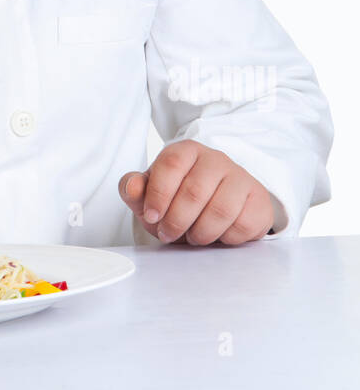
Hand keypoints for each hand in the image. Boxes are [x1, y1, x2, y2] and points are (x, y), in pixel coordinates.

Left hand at [119, 140, 274, 245]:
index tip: (151, 216)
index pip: (171, 164)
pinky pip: (242, 224)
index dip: (158, 194)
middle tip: (169, 234)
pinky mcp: (258, 200)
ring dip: (201, 233)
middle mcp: (215, 159)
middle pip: (195, 191)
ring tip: (192, 237)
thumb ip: (133, 189)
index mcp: (186, 151)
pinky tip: (217, 236)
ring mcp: (240, 177)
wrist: (218, 208)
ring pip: (220, 210)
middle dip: (177, 220)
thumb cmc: (178, 199)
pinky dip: (225, 239)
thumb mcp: (150, 195)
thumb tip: (131, 186)